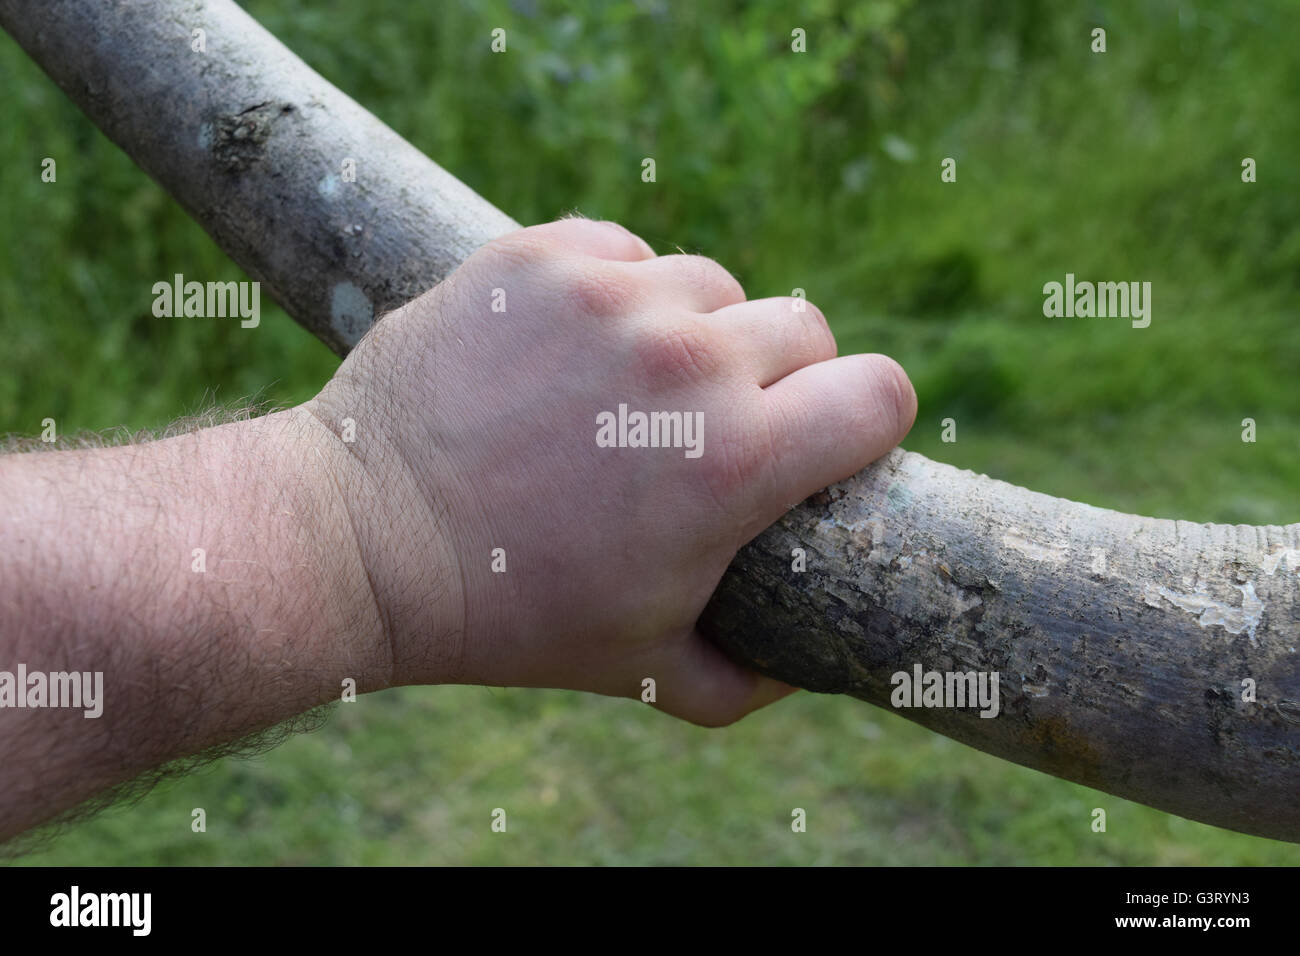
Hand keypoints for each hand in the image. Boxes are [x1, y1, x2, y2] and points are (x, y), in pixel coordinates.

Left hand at [305, 218, 915, 724]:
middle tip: (717, 423)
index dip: (869, 419)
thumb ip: (747, 681)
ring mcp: (609, 298)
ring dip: (694, 330)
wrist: (364, 540)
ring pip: (712, 284)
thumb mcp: (645, 673)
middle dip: (782, 377)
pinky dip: (617, 291)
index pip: (882, 394)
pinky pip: (626, 251)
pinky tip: (575, 346)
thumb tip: (803, 668)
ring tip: (633, 388)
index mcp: (734, 462)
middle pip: (805, 327)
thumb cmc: (510, 616)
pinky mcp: (539, 258)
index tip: (831, 437)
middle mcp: (686, 363)